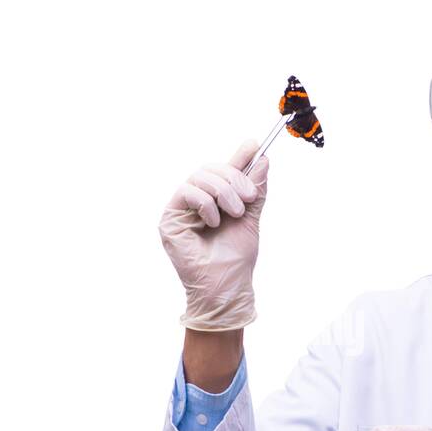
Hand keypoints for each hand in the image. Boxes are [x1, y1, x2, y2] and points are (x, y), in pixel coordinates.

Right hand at [159, 139, 269, 330]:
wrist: (226, 286)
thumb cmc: (235, 259)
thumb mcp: (251, 217)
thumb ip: (255, 189)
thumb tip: (262, 159)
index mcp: (215, 201)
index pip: (223, 171)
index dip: (238, 156)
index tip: (255, 144)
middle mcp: (196, 201)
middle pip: (209, 169)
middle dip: (234, 177)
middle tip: (250, 197)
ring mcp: (181, 209)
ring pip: (199, 177)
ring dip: (223, 191)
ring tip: (235, 214)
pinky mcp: (169, 218)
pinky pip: (187, 191)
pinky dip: (206, 204)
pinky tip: (213, 223)